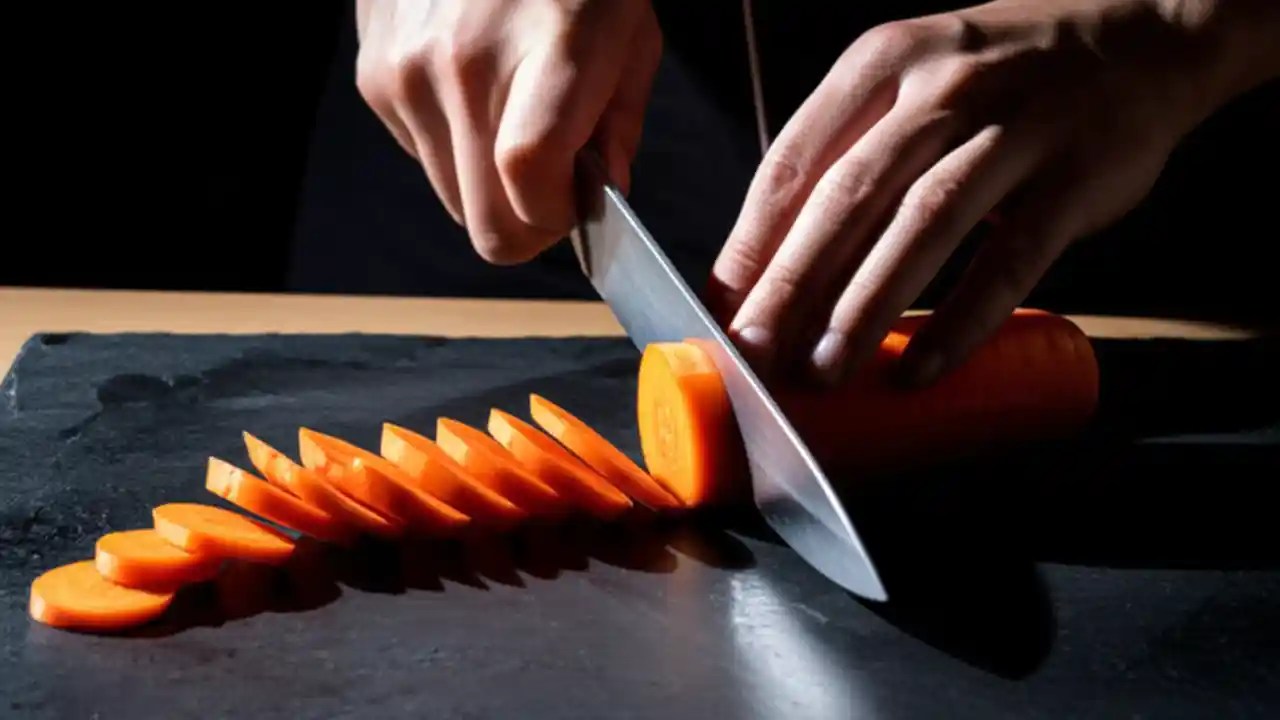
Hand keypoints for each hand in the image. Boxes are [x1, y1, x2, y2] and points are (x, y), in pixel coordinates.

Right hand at [355, 0, 661, 263]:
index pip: (528, 176)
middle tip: (549, 181)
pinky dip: (452, 142)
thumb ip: (618, 126)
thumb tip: (597, 199)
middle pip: (484, 218)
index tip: (571, 209)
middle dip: (524, 219)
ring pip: (452, 197)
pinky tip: (472, 85)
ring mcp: (408, 70)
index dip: (552, 218)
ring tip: (510, 111)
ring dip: (487, 180)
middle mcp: (464, 63)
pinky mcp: (375, 75)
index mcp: (549, 46)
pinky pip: (420, 154)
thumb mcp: (630, 35)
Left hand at [710, 0, 1278, 386]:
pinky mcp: (1074, 176)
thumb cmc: (997, 79)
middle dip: (790, 285)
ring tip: (823, 370)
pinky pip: (1010, 259)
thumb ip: (848, 157)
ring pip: (922, 224)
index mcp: (881, 63)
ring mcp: (1012, 128)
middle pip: (847, 197)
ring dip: (865, 305)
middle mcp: (940, 87)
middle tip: (754, 355)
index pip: (793, 162)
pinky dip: (963, 319)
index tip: (721, 311)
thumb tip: (768, 268)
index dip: (751, 244)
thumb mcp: (911, 84)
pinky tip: (922, 366)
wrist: (1137, 36)